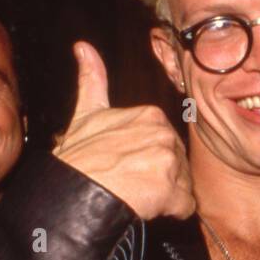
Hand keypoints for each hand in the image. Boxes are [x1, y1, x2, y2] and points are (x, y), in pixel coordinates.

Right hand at [53, 42, 194, 220]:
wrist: (75, 192)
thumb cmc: (79, 160)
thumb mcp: (85, 115)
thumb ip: (92, 80)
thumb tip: (82, 47)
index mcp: (150, 115)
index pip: (164, 144)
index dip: (148, 161)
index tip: (128, 168)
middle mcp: (164, 134)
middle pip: (177, 164)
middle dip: (159, 178)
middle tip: (130, 183)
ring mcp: (170, 161)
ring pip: (182, 184)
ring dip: (164, 196)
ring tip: (136, 194)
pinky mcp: (173, 190)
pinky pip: (185, 206)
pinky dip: (170, 211)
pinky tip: (147, 206)